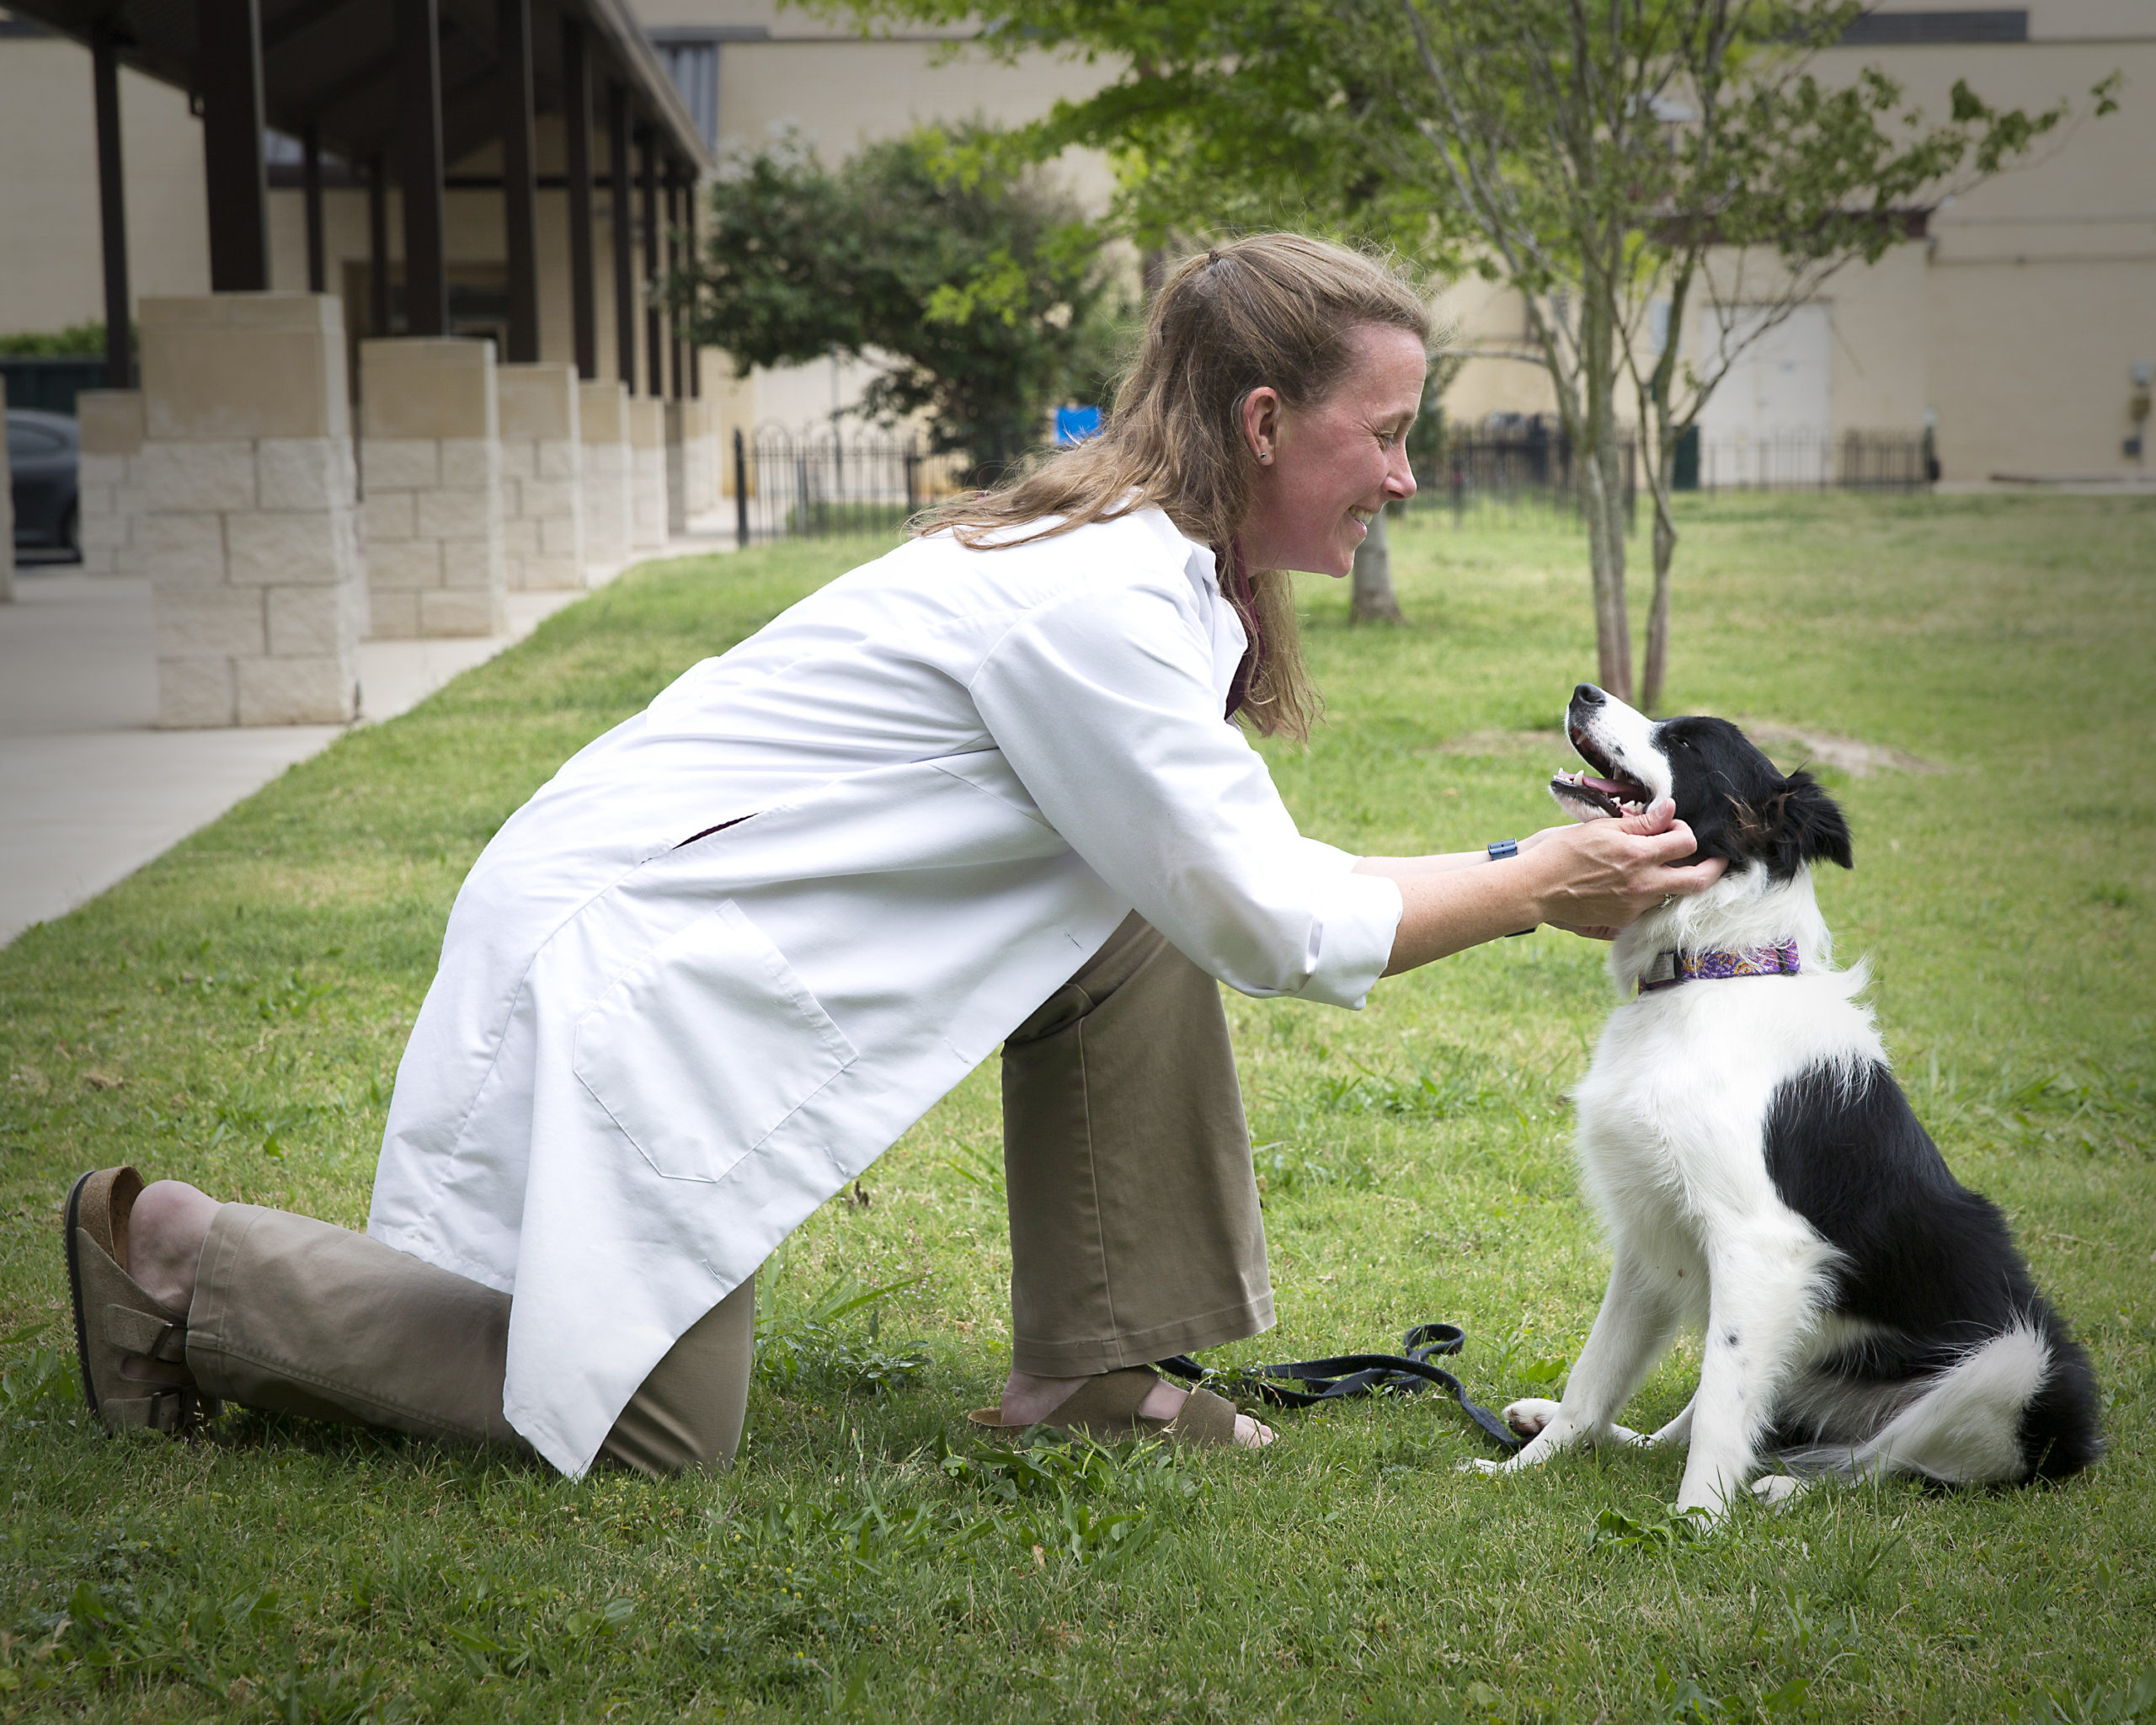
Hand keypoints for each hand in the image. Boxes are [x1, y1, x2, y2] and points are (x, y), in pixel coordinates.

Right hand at [1525, 797, 1724, 932]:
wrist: (1534, 888)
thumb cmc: (1561, 852)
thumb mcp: (1601, 827)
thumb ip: (1641, 822)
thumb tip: (1669, 809)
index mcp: (1638, 855)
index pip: (1686, 841)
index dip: (1684, 829)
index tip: (1672, 826)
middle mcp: (1643, 885)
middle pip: (1699, 880)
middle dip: (1715, 867)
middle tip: (1718, 859)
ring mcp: (1634, 906)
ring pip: (1674, 894)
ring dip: (1676, 879)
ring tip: (1665, 866)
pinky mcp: (1623, 920)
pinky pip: (1649, 907)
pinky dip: (1650, 894)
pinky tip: (1634, 883)